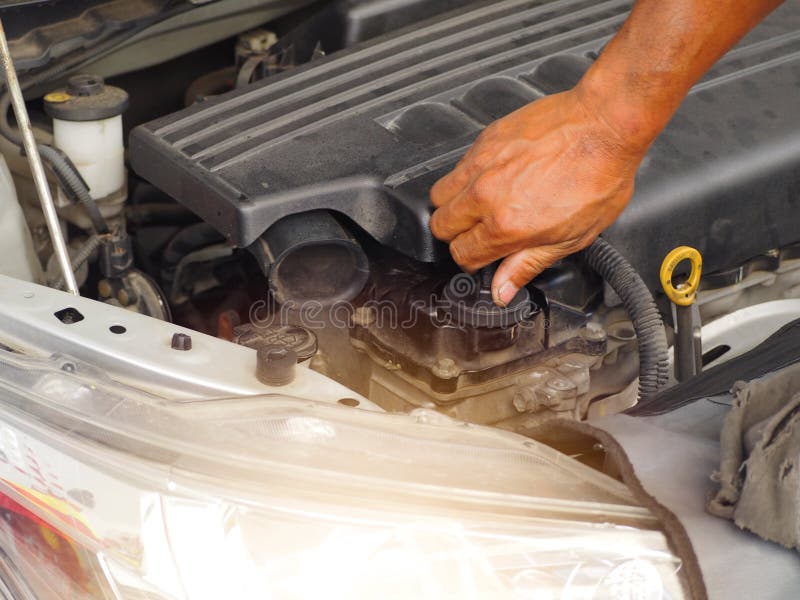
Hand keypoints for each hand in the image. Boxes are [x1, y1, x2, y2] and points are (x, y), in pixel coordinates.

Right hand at [430, 87, 648, 305]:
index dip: (472, 260)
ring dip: (453, 206)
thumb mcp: (571, 237)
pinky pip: (457, 166)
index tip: (484, 255)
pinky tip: (493, 178)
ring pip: (439, 195)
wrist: (604, 124)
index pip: (462, 254)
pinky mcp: (485, 140)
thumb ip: (528, 264)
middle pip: (440, 226)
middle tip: (478, 232)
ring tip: (479, 205)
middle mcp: (486, 195)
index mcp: (506, 226)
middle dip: (456, 235)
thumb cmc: (598, 176)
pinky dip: (467, 177)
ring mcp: (481, 164)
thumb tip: (502, 290)